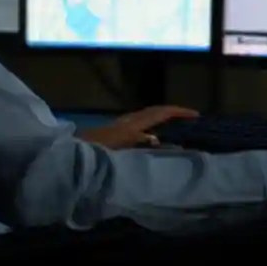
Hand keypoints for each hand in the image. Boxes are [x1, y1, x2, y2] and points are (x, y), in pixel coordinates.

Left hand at [76, 105, 198, 149]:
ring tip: (177, 127)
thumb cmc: (93, 152)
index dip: (178, 112)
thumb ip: (138, 143)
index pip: (159, 113)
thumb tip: (158, 138)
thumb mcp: (118, 150)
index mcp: (131, 124)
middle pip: (153, 112)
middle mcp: (127, 121)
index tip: (196, 115)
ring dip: (162, 118)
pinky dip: (152, 126)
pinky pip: (139, 124)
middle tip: (191, 120)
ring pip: (146, 117)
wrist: (70, 153)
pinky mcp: (114, 132)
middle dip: (173, 113)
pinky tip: (153, 137)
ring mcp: (120, 125)